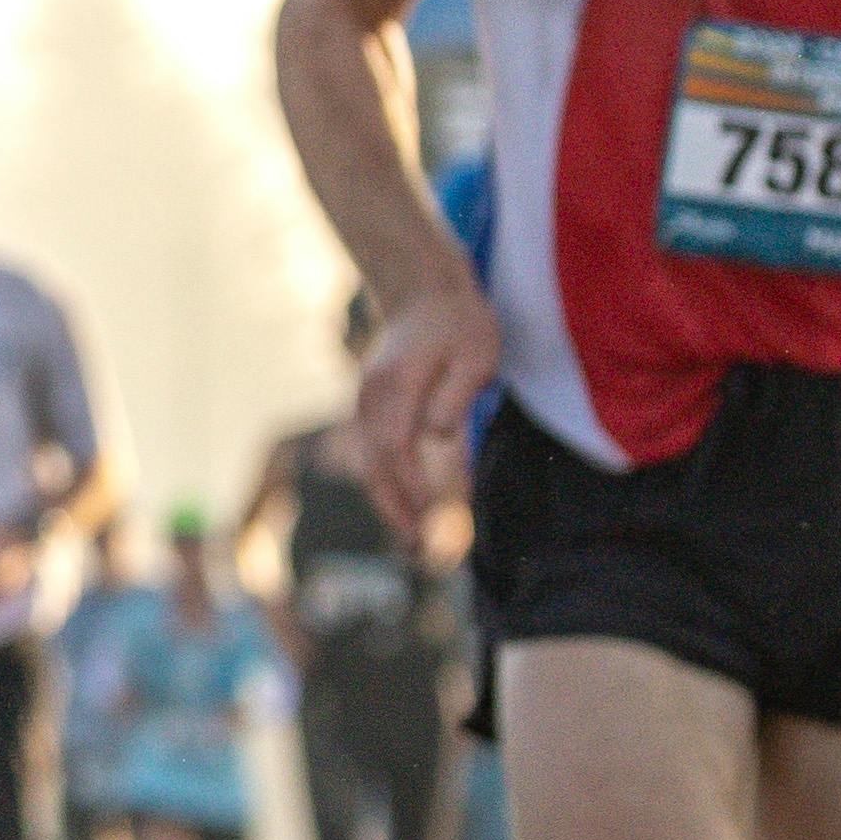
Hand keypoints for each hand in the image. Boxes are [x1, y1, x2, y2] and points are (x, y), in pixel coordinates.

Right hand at [356, 285, 498, 536]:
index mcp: (395, 383)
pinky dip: (384, 482)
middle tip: (416, 548)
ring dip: (386, 501)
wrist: (424, 291)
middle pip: (374, 462)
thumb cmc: (459, 322)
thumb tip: (438, 436)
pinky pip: (371, 452)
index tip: (431, 517)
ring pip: (368, 461)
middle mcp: (371, 395)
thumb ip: (456, 394)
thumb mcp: (475, 352)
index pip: (396, 446)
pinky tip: (402, 505)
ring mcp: (365, 399)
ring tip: (410, 538)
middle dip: (393, 507)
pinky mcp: (369, 405)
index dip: (410, 486)